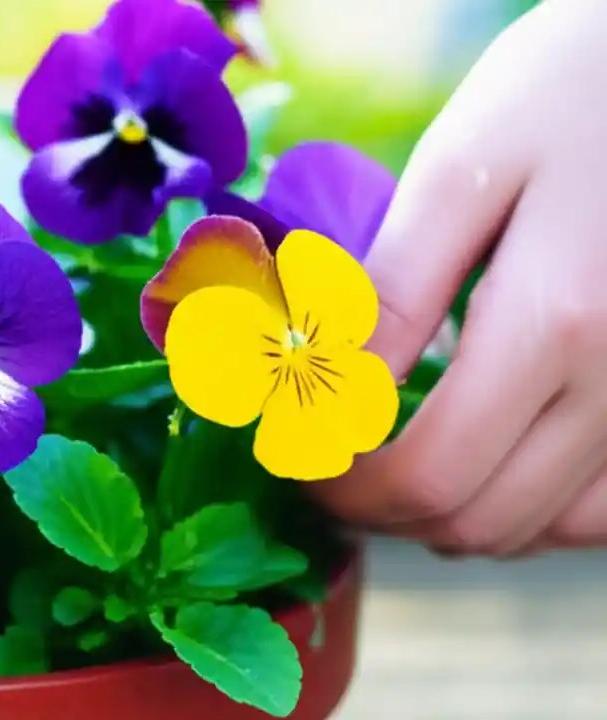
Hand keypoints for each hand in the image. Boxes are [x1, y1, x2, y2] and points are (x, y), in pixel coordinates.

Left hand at [313, 0, 606, 554]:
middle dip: (378, 509)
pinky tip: (480, 462)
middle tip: (322, 466)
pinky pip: (596, 511)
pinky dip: (525, 511)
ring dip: (446, 518)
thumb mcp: (458, 171)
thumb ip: (392, 286)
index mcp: (551, 325)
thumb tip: (317, 381)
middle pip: (476, 520)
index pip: (423, 473)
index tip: (289, 450)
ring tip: (388, 464)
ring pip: (538, 529)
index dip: (337, 483)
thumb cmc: (560, 99)